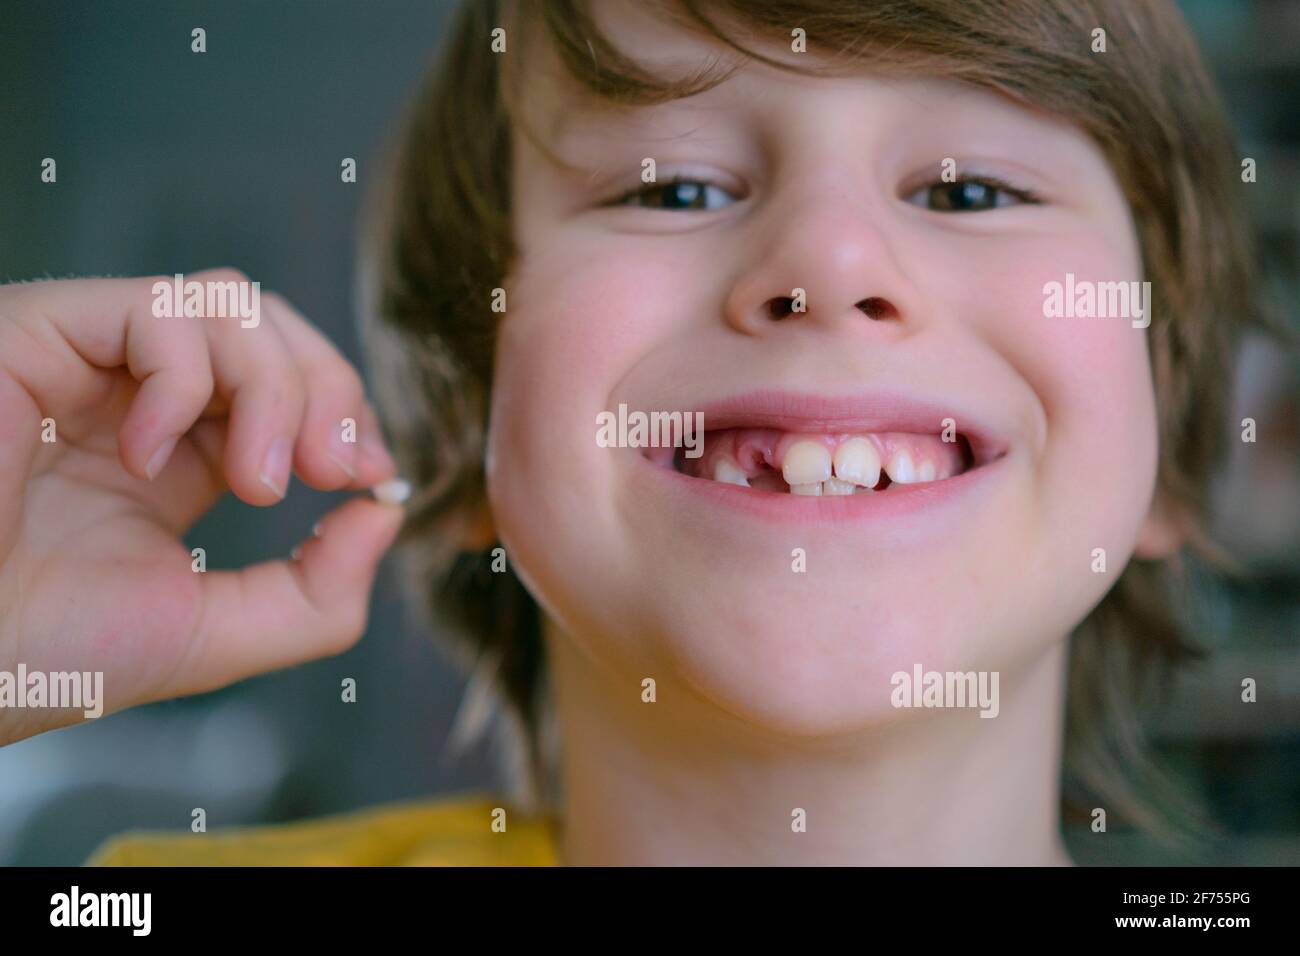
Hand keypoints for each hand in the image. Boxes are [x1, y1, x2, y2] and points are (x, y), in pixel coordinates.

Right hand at [0, 271, 405, 744]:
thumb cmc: (45, 655)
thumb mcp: (217, 634)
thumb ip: (319, 592)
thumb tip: (385, 512)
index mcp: (180, 455)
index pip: (291, 386)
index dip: (346, 414)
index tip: (370, 476)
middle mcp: (138, 398)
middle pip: (274, 329)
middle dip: (331, 392)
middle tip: (334, 470)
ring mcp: (92, 362)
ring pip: (230, 302)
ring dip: (275, 387)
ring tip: (256, 482)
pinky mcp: (40, 332)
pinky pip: (157, 308)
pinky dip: (182, 381)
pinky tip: (146, 458)